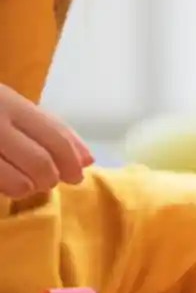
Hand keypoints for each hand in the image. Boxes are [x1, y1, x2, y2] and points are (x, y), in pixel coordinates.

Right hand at [0, 84, 92, 198]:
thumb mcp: (10, 106)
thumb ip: (50, 129)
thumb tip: (89, 159)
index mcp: (9, 103)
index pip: (55, 138)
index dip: (71, 163)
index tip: (77, 177)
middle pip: (41, 164)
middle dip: (50, 179)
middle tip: (45, 181)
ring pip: (19, 183)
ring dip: (27, 189)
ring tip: (23, 183)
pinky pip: (0, 185)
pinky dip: (6, 190)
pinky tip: (4, 184)